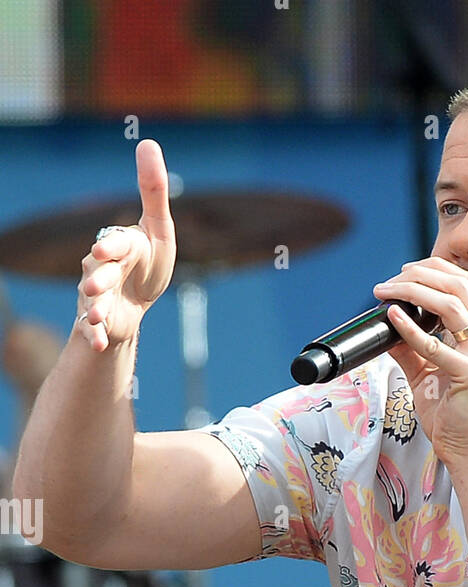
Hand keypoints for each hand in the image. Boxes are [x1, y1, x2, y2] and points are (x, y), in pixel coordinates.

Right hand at [76, 139, 176, 351]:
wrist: (136, 303)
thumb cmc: (147, 262)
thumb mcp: (158, 229)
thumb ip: (153, 190)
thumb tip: (148, 142)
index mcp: (120, 247)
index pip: (115, 245)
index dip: (110, 249)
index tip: (102, 252)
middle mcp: (103, 270)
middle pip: (98, 274)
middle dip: (97, 279)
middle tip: (94, 285)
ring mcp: (99, 297)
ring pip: (92, 301)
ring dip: (93, 308)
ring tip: (95, 316)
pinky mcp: (99, 321)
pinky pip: (93, 331)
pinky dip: (95, 338)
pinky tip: (99, 345)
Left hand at [372, 257, 467, 478]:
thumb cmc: (455, 419)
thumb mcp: (427, 377)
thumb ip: (411, 351)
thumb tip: (387, 328)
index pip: (467, 286)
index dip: (436, 271)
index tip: (405, 272)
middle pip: (460, 285)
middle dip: (423, 273)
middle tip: (391, 279)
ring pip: (452, 303)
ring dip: (414, 290)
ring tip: (387, 291)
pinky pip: (436, 345)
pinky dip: (411, 327)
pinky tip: (393, 316)